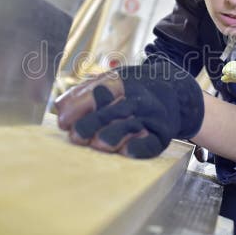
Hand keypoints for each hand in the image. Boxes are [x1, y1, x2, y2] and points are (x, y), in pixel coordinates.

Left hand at [54, 61, 204, 157]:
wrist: (175, 93)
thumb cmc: (131, 91)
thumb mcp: (110, 82)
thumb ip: (84, 94)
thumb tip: (60, 107)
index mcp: (123, 82)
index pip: (102, 89)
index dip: (81, 103)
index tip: (63, 119)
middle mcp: (139, 98)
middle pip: (115, 109)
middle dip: (93, 122)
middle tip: (76, 136)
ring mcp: (152, 116)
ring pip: (132, 125)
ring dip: (114, 135)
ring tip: (98, 144)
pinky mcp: (162, 135)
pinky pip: (152, 142)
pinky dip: (140, 147)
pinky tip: (126, 152)